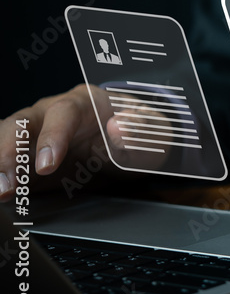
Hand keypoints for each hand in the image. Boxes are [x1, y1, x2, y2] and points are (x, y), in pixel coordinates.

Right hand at [0, 84, 166, 200]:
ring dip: (0, 165)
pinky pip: (9, 162)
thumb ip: (138, 129)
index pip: (63, 112)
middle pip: (23, 122)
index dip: (52, 137)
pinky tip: (2, 192)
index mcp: (86, 101)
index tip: (46, 164)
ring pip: (7, 138)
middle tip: (9, 182)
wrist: (134, 144)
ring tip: (2, 191)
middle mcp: (53, 111)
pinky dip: (2, 174)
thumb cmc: (140, 132)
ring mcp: (36, 133)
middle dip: (10, 150)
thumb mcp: (150, 131)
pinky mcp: (29, 157)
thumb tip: (119, 127)